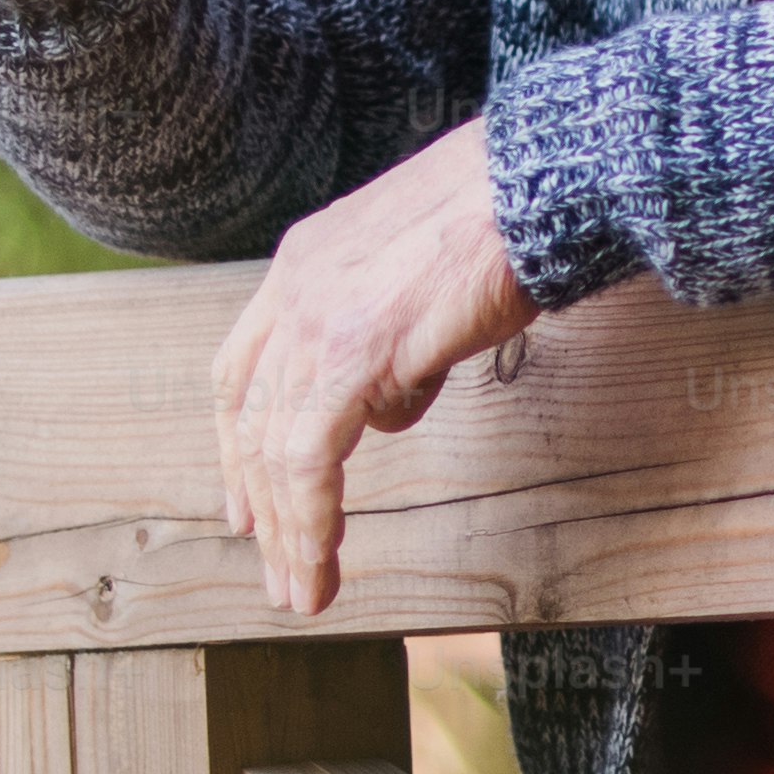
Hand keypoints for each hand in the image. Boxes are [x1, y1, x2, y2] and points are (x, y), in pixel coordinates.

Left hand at [212, 118, 531, 614]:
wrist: (533, 184)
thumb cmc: (502, 218)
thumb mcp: (421, 274)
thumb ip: (392, 336)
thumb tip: (389, 401)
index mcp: (302, 259)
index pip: (244, 366)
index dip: (239, 438)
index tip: (248, 500)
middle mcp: (292, 287)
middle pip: (247, 414)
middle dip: (257, 502)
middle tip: (270, 565)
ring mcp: (316, 319)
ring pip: (274, 450)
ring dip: (287, 532)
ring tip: (301, 590)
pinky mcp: (352, 354)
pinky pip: (310, 461)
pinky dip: (311, 523)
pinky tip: (321, 566)